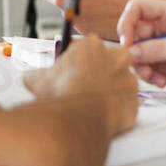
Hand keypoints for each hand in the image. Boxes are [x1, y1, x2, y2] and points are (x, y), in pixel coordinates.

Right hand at [23, 34, 139, 133]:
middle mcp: (116, 57)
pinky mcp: (135, 99)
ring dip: (108, 90)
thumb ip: (37, 73)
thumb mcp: (37, 79)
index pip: (87, 48)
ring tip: (92, 104)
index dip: (78, 61)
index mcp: (93, 46)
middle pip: (108, 61)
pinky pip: (126, 102)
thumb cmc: (61, 95)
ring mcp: (129, 78)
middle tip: (83, 87)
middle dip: (98, 72)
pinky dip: (116, 108)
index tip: (72, 71)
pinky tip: (102, 114)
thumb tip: (30, 76)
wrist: (78, 119)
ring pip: (120, 81)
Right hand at [118, 0, 165, 99]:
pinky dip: (149, 75)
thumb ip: (160, 49)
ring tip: (157, 78)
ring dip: (142, 67)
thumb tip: (131, 51)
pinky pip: (145, 66)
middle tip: (142, 67)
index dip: (126, 24)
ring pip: (137, 52)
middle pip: (133, 32)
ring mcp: (165, 44)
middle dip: (134, 51)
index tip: (126, 45)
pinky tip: (164, 81)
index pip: (137, 8)